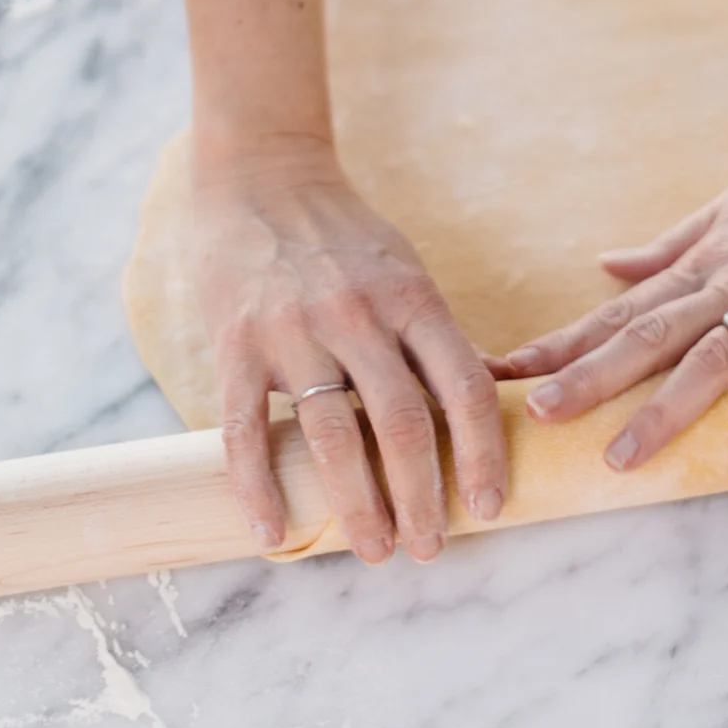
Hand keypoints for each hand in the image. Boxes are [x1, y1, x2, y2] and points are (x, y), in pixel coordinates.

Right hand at [194, 145, 506, 563]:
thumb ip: (436, 337)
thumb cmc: (344, 236)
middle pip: (404, 424)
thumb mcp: (405, 272)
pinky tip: (275, 532)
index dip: (484, 451)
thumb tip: (492, 397)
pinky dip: (259, 486)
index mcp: (412, 299)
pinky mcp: (236, 344)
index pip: (465, 386)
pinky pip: (246, 428)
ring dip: (359, 505)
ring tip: (376, 550)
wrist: (261, 177)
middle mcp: (359, 316)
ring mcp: (294, 331)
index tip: (492, 504)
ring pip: (332, 436)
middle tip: (431, 548)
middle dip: (423, 498)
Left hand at [497, 78, 727, 492]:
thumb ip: (671, 244)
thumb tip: (607, 262)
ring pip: (714, 359)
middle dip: (589, 376)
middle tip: (535, 415)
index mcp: (704, 261)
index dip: (562, 345)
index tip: (504, 374)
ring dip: (667, 410)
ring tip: (623, 458)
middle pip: (649, 336)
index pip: (619, 312)